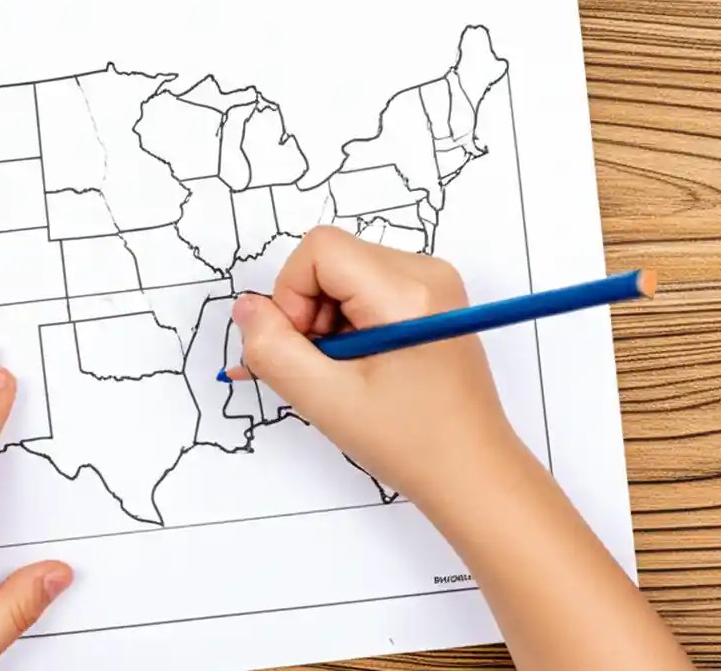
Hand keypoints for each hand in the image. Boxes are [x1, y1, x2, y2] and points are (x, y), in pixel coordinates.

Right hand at [226, 226, 514, 503]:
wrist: (473, 472)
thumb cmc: (411, 442)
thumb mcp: (326, 400)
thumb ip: (273, 349)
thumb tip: (247, 308)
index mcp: (406, 292)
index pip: (319, 249)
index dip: (292, 294)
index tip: (306, 349)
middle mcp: (427, 273)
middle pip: (331, 259)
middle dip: (309, 311)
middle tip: (323, 368)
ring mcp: (434, 284)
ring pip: (345, 274)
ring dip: (327, 320)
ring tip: (346, 372)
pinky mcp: (432, 300)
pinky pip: (367, 288)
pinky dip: (348, 323)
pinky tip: (361, 366)